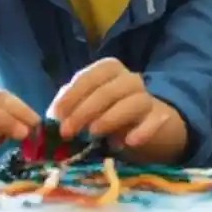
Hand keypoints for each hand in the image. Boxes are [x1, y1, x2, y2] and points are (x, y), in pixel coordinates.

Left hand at [50, 58, 169, 147]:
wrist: (143, 122)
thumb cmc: (107, 109)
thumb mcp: (86, 104)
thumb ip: (70, 106)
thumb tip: (52, 118)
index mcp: (109, 69)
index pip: (89, 77)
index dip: (72, 95)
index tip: (57, 115)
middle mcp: (129, 79)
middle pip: (108, 90)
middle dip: (84, 111)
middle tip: (68, 131)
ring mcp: (147, 97)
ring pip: (133, 102)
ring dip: (111, 117)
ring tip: (94, 133)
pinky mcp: (159, 117)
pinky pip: (154, 121)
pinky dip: (142, 130)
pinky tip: (127, 142)